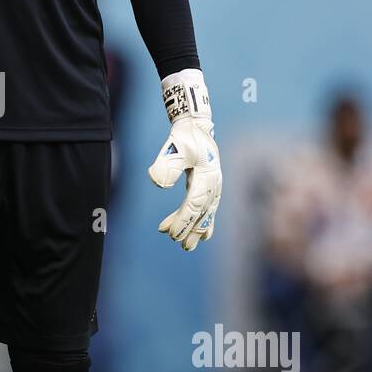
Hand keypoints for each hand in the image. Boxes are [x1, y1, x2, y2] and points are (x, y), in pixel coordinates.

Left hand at [148, 69, 221, 251]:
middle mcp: (213, 184)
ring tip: (187, 246)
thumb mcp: (174, 148)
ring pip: (206, 213)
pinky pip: (208, 208)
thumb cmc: (184, 137)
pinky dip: (204, 222)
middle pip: (201, 213)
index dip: (181, 220)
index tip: (168, 232)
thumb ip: (167, 166)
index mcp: (206, 177)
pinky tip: (202, 234)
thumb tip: (158, 183)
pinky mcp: (209, 185)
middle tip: (178, 244)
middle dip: (189, 230)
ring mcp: (213, 185)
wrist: (195, 126)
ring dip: (196, 229)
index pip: (193, 205)